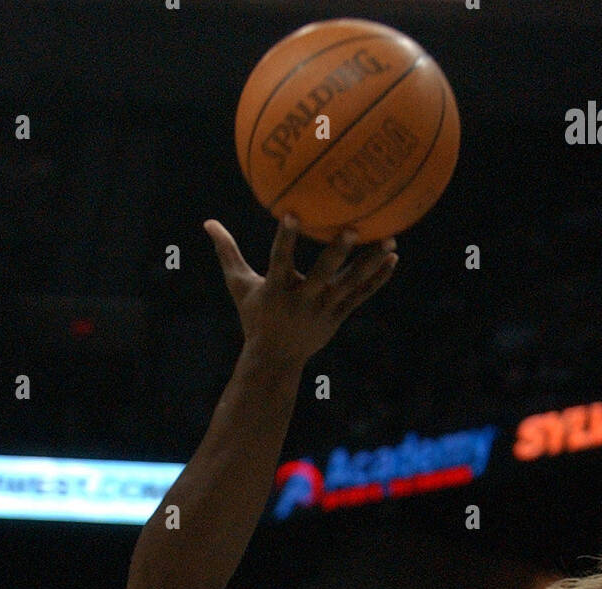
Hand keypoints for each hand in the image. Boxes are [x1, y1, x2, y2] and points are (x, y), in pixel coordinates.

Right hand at [203, 216, 397, 368]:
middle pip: (322, 276)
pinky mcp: (338, 317)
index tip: (291, 216)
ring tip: (390, 240)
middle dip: (336, 255)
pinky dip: (377, 278)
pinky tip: (393, 258)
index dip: (285, 240)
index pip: (280, 261)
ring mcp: (324, 311)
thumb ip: (227, 252)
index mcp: (277, 290)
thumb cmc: (256, 317)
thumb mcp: (239, 286)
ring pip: (350, 285)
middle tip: (352, 230)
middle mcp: (303, 301)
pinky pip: (361, 295)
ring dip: (369, 263)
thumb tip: (208, 222)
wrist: (275, 360)